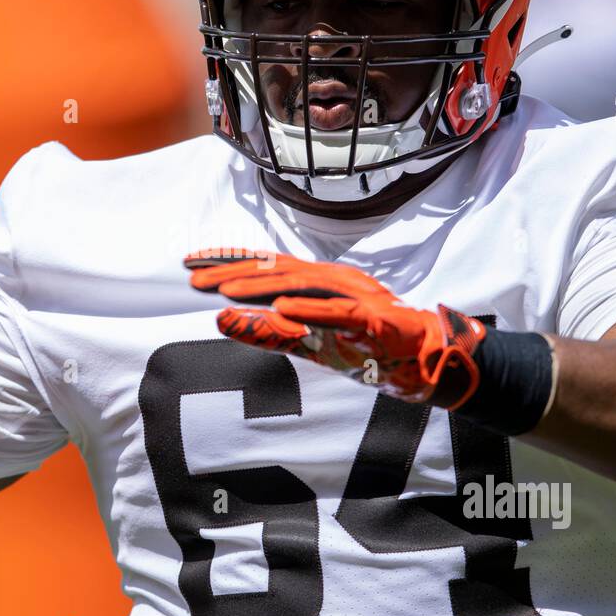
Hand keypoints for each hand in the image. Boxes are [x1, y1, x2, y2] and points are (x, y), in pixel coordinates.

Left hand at [186, 249, 485, 405]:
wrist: (424, 356)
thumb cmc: (365, 345)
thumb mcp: (309, 340)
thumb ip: (268, 331)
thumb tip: (222, 321)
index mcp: (319, 280)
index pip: (267, 263)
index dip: (230, 260)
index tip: (191, 262)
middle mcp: (333, 279)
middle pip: (276, 268)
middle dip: (233, 270)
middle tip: (194, 275)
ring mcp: (353, 295)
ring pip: (300, 283)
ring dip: (260, 286)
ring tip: (224, 290)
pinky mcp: (371, 318)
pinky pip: (337, 312)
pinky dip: (310, 308)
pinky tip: (281, 307)